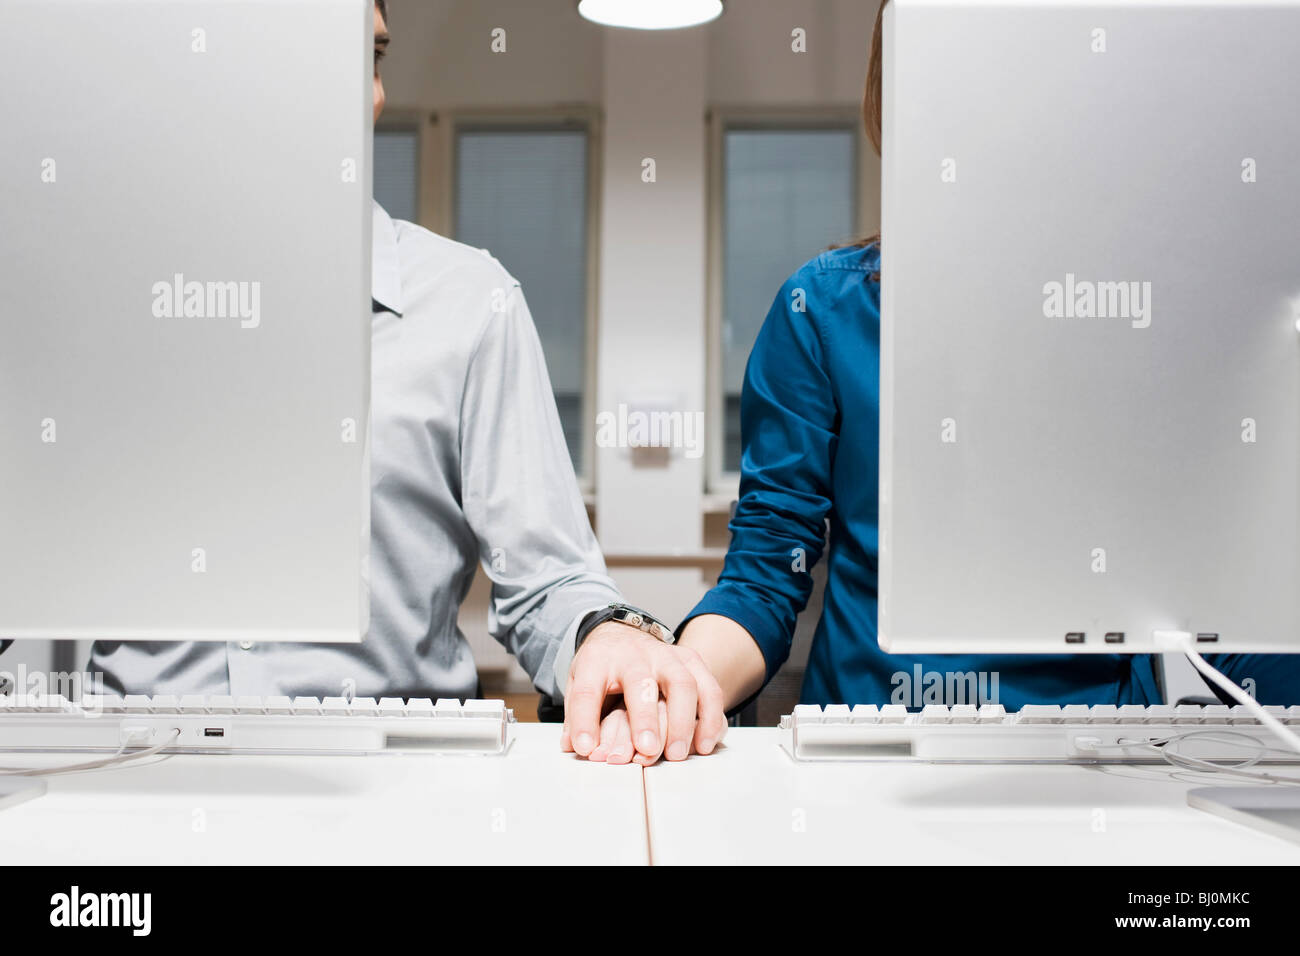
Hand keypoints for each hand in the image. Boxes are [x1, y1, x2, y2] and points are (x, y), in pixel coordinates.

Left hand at [560, 622, 726, 762]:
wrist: (623, 636)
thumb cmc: (602, 668)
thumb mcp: (578, 684)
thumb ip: (577, 716)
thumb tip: (575, 746)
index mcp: (598, 660)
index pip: (588, 689)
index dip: (585, 720)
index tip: (585, 747)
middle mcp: (634, 655)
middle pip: (641, 682)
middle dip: (646, 718)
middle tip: (647, 750)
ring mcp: (667, 656)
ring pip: (682, 683)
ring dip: (683, 722)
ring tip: (677, 754)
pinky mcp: (692, 662)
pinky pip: (709, 689)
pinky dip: (711, 718)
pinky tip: (704, 744)